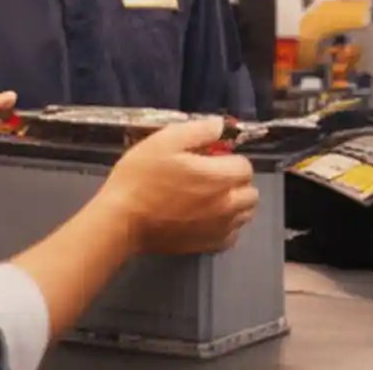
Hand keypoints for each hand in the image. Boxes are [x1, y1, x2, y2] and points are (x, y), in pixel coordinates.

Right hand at [98, 119, 258, 255]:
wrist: (121, 219)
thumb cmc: (141, 177)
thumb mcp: (165, 141)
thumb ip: (198, 131)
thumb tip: (220, 126)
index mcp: (220, 177)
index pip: (245, 167)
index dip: (229, 159)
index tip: (209, 159)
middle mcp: (227, 205)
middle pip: (250, 193)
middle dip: (236, 182)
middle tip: (212, 178)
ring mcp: (218, 229)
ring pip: (244, 215)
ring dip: (234, 204)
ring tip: (210, 198)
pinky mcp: (207, 246)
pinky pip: (232, 236)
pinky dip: (226, 226)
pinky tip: (207, 218)